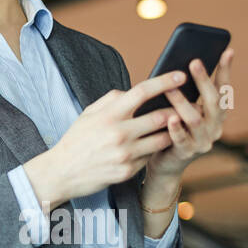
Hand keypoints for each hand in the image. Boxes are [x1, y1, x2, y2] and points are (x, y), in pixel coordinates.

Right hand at [23, 72, 186, 212]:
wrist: (62, 172)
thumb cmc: (77, 139)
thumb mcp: (89, 113)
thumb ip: (112, 99)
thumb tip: (132, 91)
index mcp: (109, 114)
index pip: (142, 92)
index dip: (165, 82)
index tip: (181, 76)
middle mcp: (119, 133)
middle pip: (160, 117)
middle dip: (176, 110)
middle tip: (185, 105)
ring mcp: (125, 154)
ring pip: (162, 139)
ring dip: (170, 132)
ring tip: (172, 127)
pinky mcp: (128, 171)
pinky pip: (150, 156)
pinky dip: (152, 150)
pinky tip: (148, 146)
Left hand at [144, 48, 233, 180]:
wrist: (166, 163)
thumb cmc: (170, 128)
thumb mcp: (180, 109)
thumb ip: (184, 92)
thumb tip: (177, 65)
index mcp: (216, 114)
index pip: (224, 89)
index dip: (226, 70)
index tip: (228, 50)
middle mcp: (214, 127)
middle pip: (213, 101)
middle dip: (204, 80)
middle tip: (194, 62)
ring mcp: (203, 141)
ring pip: (195, 119)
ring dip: (182, 102)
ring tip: (170, 88)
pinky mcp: (187, 153)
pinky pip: (181, 139)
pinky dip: (176, 128)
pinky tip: (169, 118)